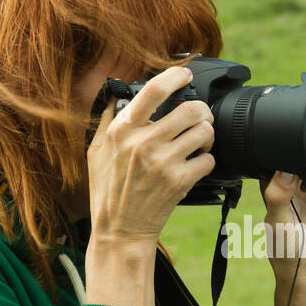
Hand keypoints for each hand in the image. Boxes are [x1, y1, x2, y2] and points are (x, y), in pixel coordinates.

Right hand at [83, 66, 214, 305]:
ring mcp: (163, 163)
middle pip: (191, 109)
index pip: (153, 90)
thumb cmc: (107, 191)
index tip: (185, 74)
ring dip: (207, 134)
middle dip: (201, 110)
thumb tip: (119, 94)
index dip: (175, 76)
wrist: (119, 230)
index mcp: (123, 130)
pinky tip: (196, 164)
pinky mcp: (180, 182)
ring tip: (199, 141)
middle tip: (200, 116)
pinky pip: (208, 159)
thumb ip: (109, 121)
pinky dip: (207, 160)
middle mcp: (143, 143)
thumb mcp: (96, 151)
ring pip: (204, 132)